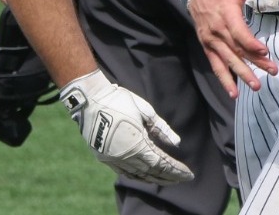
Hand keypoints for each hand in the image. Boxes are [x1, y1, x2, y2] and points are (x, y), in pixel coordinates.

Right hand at [59, 70, 194, 184]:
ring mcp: (112, 159)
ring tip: (166, 180)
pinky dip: (136, 176)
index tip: (189, 174)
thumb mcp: (145, 110)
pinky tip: (143, 176)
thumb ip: (161, 128)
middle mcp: (125, 156)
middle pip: (152, 172)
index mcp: (137, 145)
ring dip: (153, 179)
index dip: (176, 170)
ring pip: (137, 175)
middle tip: (182, 179)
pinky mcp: (103, 157)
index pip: (162, 164)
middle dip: (169, 177)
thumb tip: (177, 143)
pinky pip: (123, 172)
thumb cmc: (120, 100)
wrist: (90, 99)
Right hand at [188, 0, 277, 96]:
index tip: (264, 52)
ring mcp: (211, 41)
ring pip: (228, 60)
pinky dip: (224, 79)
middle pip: (237, 49)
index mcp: (225, 14)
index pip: (238, 32)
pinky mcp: (208, 47)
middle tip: (272, 71)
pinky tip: (234, 93)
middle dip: (255, 62)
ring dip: (242, 74)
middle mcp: (217, 30)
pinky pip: (216, 65)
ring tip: (255, 86)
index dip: (251, 43)